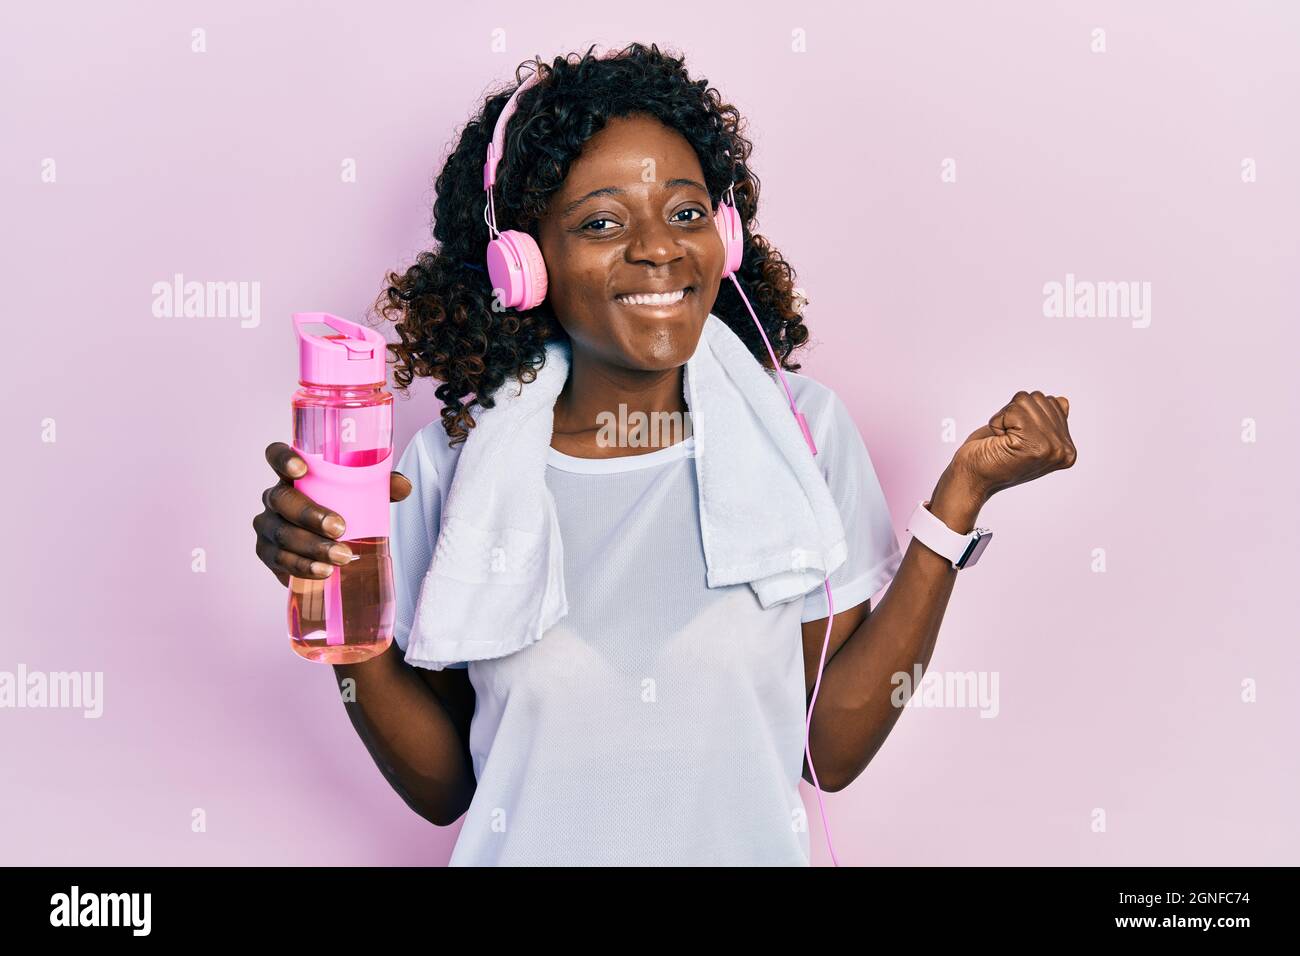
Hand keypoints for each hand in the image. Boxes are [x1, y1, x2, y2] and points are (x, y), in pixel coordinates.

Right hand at [253, 441, 411, 587]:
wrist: (334, 550)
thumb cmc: (345, 511)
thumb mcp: (366, 496)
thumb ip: (384, 486)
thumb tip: (403, 486)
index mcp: (295, 474)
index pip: (277, 456)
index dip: (283, 458)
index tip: (301, 469)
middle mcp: (276, 497)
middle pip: (281, 499)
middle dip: (309, 514)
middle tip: (339, 528)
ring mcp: (269, 526)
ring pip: (281, 533)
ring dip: (311, 546)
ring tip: (342, 557)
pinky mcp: (269, 554)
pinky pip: (280, 561)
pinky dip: (303, 567)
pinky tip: (324, 571)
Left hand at [950, 390, 1076, 501]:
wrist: (971, 478)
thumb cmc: (993, 455)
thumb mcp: (1026, 434)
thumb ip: (1047, 420)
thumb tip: (1061, 400)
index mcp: (1066, 448)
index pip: (1054, 402)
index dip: (1027, 413)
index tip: (1019, 438)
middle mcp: (1063, 450)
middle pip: (1039, 398)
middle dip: (1015, 413)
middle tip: (1008, 439)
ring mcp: (1050, 448)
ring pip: (1025, 400)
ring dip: (1005, 417)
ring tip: (1003, 440)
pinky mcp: (1031, 445)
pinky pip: (1012, 410)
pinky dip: (997, 421)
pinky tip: (998, 441)